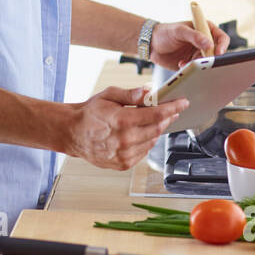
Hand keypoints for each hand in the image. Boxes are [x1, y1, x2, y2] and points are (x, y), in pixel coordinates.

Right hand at [65, 86, 188, 170]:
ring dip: (156, 131)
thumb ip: (130, 94)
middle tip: (171, 111)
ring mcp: (124, 155)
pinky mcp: (123, 164)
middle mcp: (124, 140)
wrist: (72, 133)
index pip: (155, 115)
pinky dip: (146, 142)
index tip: (182, 103)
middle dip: (167, 119)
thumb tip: (148, 90)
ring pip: (151, 142)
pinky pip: (143, 152)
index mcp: (121, 121)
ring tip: (153, 121)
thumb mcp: (108, 96)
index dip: (172, 108)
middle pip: (157, 129)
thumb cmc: (89, 113)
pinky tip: (140, 134)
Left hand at [148, 18, 229, 70]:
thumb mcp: (179, 31)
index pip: (221, 38)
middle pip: (216, 53)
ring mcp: (198, 54)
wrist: (151, 44)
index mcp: (205, 30)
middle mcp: (204, 42)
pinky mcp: (191, 63)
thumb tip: (209, 44)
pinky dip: (191, 69)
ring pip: (206, 63)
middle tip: (199, 61)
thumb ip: (194, 36)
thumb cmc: (165, 32)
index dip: (223, 46)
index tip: (218, 53)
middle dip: (210, 59)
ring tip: (185, 61)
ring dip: (198, 64)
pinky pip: (197, 70)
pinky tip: (180, 64)